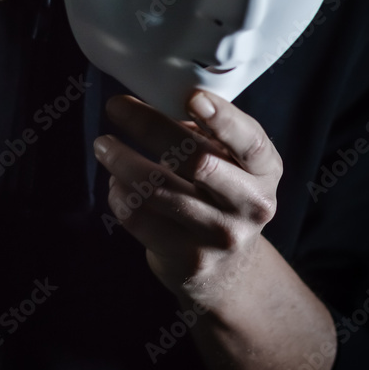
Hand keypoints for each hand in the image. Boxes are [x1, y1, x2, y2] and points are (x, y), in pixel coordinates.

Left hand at [93, 91, 282, 303]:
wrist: (227, 271)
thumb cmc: (221, 196)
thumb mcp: (231, 165)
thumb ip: (206, 134)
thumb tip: (155, 102)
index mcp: (264, 170)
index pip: (250, 141)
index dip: (224, 119)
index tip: (192, 98)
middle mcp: (251, 204)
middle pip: (196, 160)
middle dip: (149, 126)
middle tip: (116, 107)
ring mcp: (221, 235)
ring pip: (159, 189)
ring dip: (122, 160)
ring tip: (104, 146)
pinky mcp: (189, 259)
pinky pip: (141, 219)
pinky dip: (120, 195)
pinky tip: (116, 183)